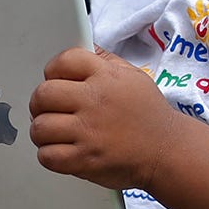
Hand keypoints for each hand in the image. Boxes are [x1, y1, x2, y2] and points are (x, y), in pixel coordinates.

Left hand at [30, 47, 177, 190]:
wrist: (168, 151)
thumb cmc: (149, 116)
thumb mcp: (133, 76)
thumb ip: (105, 61)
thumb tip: (84, 49)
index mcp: (106, 77)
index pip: (63, 61)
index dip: (53, 71)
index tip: (55, 80)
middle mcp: (95, 102)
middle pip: (43, 94)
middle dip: (40, 103)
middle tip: (47, 109)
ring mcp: (89, 132)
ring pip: (40, 127)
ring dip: (42, 131)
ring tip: (53, 132)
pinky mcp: (86, 160)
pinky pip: (47, 156)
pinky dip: (48, 155)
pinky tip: (60, 150)